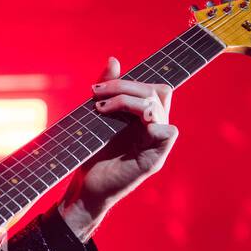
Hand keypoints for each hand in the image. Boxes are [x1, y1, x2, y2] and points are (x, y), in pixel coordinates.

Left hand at [58, 56, 178, 237]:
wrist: (84, 190)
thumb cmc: (91, 155)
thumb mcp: (96, 117)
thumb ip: (108, 90)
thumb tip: (115, 60)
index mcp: (143, 118)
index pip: (154, 88)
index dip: (135, 79)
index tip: (101, 84)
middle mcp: (153, 128)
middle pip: (158, 91)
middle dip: (126, 86)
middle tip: (96, 93)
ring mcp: (156, 144)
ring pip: (158, 106)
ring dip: (128, 100)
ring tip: (100, 108)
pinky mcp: (153, 160)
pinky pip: (167, 133)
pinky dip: (150, 121)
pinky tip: (124, 120)